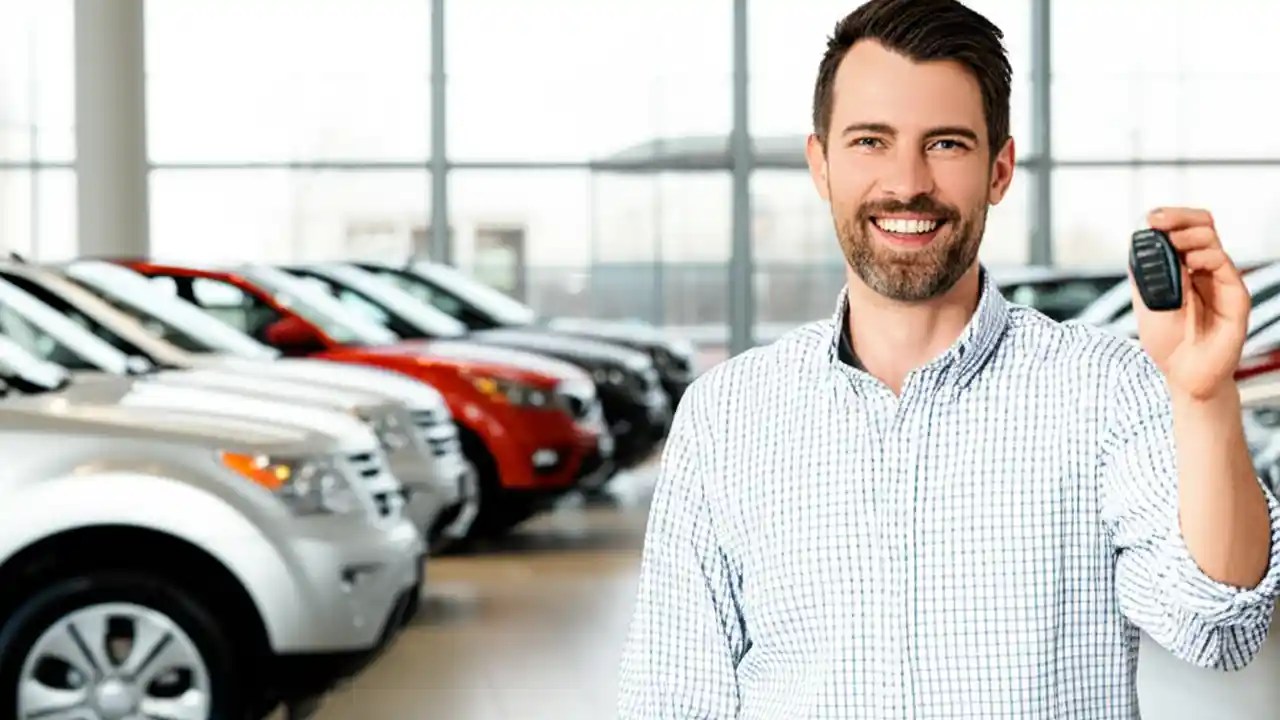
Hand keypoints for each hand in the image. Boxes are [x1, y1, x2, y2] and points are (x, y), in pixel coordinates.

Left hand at [1129, 207, 1250, 399]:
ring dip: (1187, 236)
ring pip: (1212, 238)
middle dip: (1178, 217)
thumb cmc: (1167, 342)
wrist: (1184, 374)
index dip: (1167, 219)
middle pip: (1201, 225)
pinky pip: (1224, 264)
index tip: (1150, 219)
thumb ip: (1146, 273)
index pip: (1181, 230)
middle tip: (1159, 221)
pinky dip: (1205, 257)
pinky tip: (1190, 265)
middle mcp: (1202, 269)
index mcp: (1180, 267)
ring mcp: (1219, 280)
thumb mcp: (1146, 302)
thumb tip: (1145, 242)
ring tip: (1173, 247)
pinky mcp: (1234, 295)